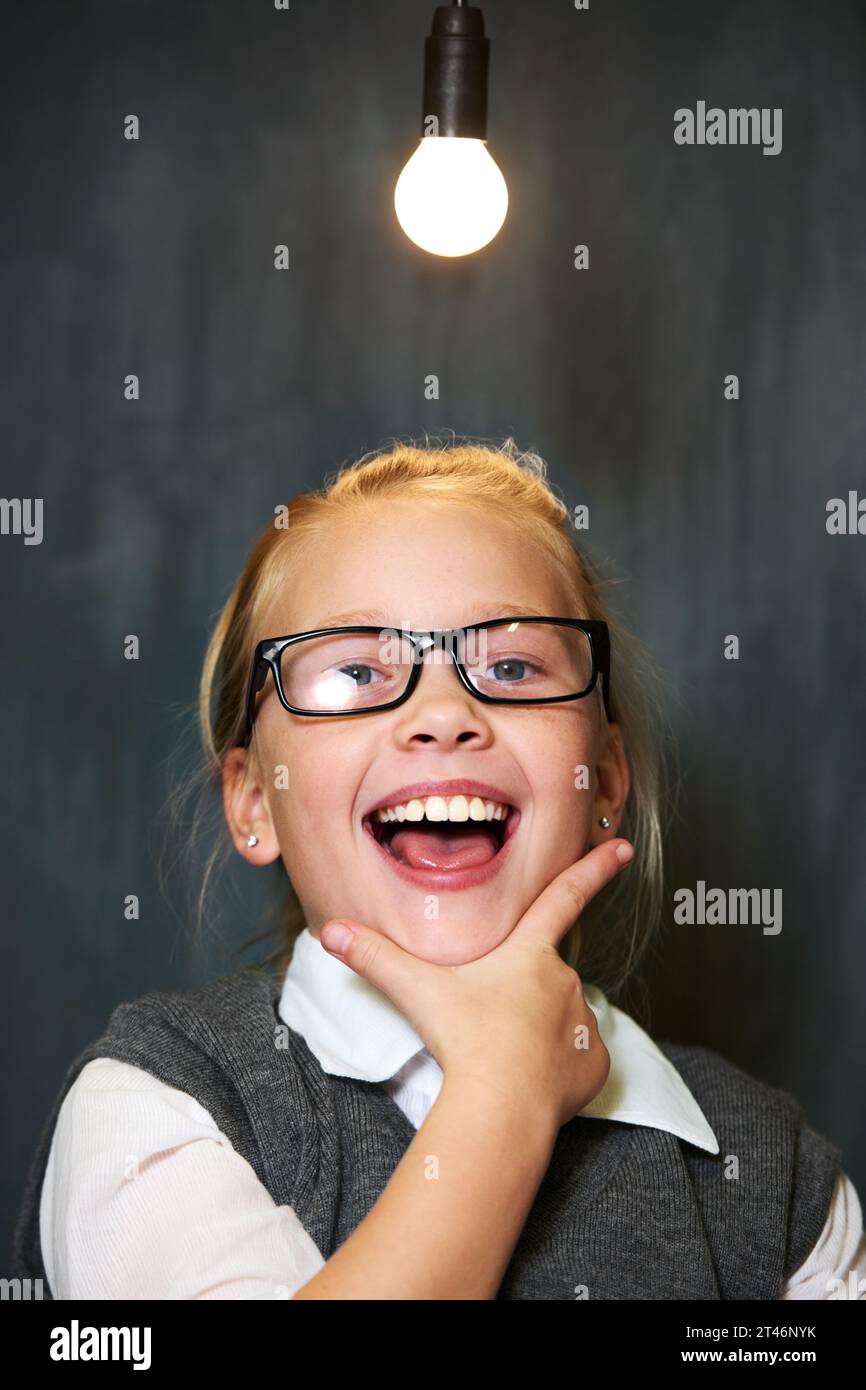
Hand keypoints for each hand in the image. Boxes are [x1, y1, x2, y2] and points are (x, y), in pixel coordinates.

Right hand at [318, 839, 633, 1130]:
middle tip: (488, 1027)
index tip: (623, 848)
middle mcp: (564, 979)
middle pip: (543, 976)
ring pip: (559, 1018)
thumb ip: (373, 957)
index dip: (595, 869)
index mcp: (528, 953)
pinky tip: (528, 1080)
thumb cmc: (464, 1041)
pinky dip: (556, 1067)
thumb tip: (328, 930)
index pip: (564, 897)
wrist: (501, 1108)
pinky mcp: (593, 1065)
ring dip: (536, 1031)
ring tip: (502, 1057)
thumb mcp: (415, 991)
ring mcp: (582, 1022)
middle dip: (520, 996)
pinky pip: (576, 1059)